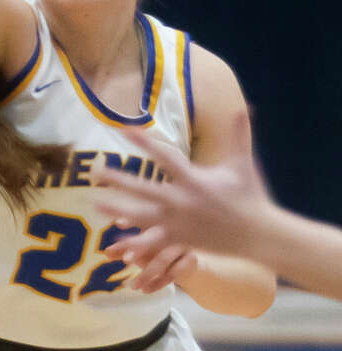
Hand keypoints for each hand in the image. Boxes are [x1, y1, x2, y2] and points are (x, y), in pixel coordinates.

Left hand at [96, 118, 270, 259]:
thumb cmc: (249, 195)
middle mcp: (182, 201)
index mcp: (195, 180)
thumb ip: (239, 135)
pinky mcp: (179, 241)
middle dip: (118, 179)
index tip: (123, 130)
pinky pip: (151, 243)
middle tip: (95, 170)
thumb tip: (245, 106)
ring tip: (94, 204)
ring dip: (117, 210)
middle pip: (143, 189)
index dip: (144, 141)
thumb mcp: (244, 163)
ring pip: (141, 216)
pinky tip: (113, 244)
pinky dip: (133, 244)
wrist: (257, 234)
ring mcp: (178, 223)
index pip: (164, 156)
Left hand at [117, 228, 198, 294]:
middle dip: (139, 247)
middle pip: (154, 238)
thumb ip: (125, 250)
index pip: (143, 220)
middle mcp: (172, 232)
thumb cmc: (161, 252)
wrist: (190, 264)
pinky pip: (174, 272)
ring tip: (132, 286)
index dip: (132, 220)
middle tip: (126, 259)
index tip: (119, 224)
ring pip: (162, 260)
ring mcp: (182, 245)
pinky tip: (146, 290)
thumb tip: (106, 252)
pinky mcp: (191, 260)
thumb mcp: (143, 250)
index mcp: (158, 225)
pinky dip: (158, 283)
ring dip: (146, 274)